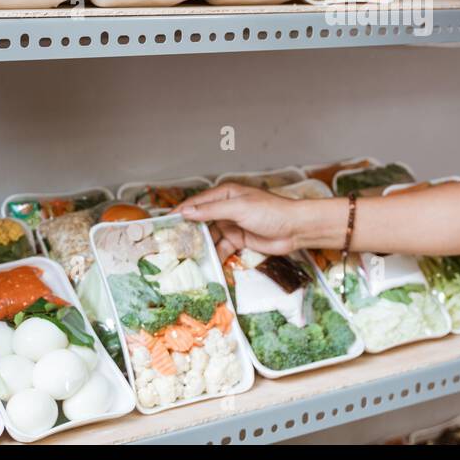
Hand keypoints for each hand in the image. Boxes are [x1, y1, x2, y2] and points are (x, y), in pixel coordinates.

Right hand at [177, 183, 327, 260]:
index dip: (181, 212)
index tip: (164, 223)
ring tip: (185, 258)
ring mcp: (232, 224)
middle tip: (171, 244)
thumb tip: (187, 212)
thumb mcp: (239, 209)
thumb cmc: (270, 211)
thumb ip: (212, 211)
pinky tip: (206, 264)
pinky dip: (214, 255)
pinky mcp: (238, 239)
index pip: (197, 202)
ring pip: (209, 236)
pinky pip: (221, 248)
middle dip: (188, 232)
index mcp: (225, 194)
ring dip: (200, 246)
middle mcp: (226, 208)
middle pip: (201, 220)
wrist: (295, 229)